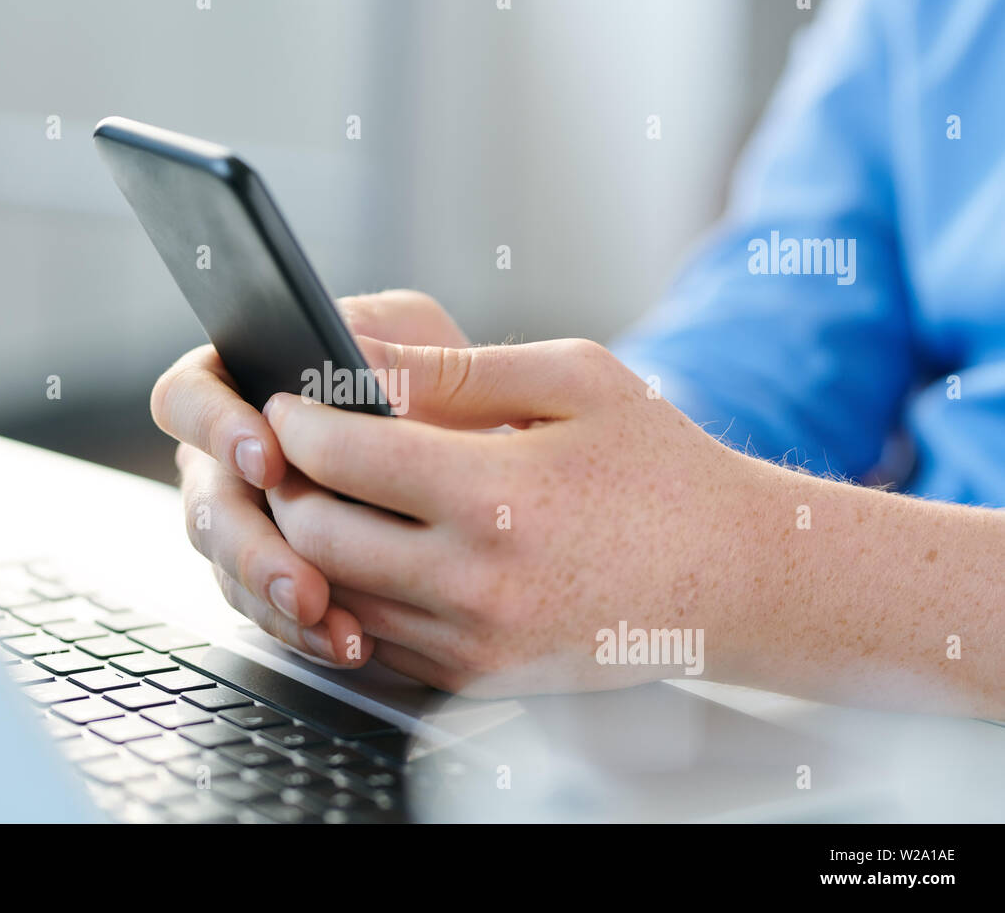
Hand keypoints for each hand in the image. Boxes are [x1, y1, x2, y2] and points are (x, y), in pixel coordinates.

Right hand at [151, 290, 469, 666]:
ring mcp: (246, 521)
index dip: (214, 428)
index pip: (187, 397)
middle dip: (249, 546)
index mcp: (237, 383)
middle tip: (299, 574)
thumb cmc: (430, 377)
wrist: (475, 450)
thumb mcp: (417, 336)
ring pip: (229, 568)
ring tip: (329, 619)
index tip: (266, 459)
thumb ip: (388, 343)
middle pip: (203, 503)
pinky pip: (268, 610)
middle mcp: (227, 458)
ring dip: (275, 599)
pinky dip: (305, 629)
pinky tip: (346, 640)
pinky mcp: (274, 575)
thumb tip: (358, 361)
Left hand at [264, 336, 1004, 714]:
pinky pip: (375, 637)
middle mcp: (476, 582)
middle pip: (316, 532)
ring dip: (313, 540)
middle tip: (297, 447)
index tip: (288, 398)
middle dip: (288, 482)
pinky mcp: (479, 677)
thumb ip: (452, 366)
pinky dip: (356, 591)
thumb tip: (356, 348)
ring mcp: (475, 642)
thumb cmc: (662, 470)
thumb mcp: (573, 382)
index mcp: (496, 495)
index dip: (296, 419)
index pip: (341, 455)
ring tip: (334, 491)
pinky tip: (377, 547)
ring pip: (335, 592)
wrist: (738, 581)